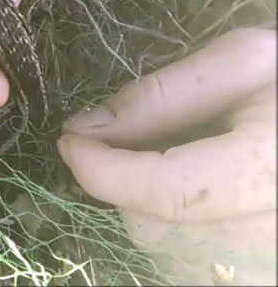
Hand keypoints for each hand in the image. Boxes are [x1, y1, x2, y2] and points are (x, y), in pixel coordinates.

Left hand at [58, 28, 276, 283]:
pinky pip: (195, 264)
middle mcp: (274, 237)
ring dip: (152, 209)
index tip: (70, 139)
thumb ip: (163, 96)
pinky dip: (183, 233)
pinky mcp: (265, 275)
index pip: (168, 194)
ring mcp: (270, 265)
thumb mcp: (246, 62)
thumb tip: (85, 128)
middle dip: (128, 181)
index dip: (104, 169)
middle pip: (158, 227)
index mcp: (274, 173)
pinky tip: (208, 197)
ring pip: (170, 252)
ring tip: (193, 163)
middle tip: (141, 140)